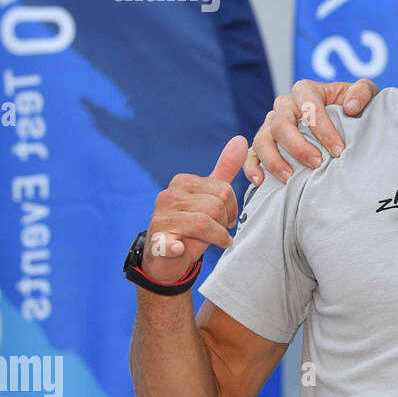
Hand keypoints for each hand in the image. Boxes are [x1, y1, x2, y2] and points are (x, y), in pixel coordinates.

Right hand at [142, 136, 245, 285]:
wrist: (168, 257)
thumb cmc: (193, 225)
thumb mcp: (210, 196)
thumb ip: (225, 169)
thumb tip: (241, 139)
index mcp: (182, 182)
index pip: (224, 189)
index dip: (231, 208)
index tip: (226, 218)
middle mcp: (168, 196)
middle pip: (216, 206)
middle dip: (225, 223)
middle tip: (221, 231)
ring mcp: (160, 218)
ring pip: (205, 223)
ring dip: (216, 237)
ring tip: (215, 241)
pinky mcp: (157, 241)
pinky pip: (171, 243)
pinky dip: (177, 247)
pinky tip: (180, 248)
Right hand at [243, 78, 376, 184]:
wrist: (345, 121)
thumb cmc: (353, 107)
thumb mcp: (365, 93)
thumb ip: (363, 91)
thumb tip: (351, 106)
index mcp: (305, 90)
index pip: (309, 106)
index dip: (323, 129)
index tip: (339, 151)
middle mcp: (284, 105)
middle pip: (281, 124)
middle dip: (298, 146)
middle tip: (317, 164)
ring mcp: (270, 124)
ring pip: (262, 139)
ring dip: (274, 160)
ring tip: (291, 178)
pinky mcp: (263, 143)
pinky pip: (251, 154)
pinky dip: (252, 167)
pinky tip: (262, 182)